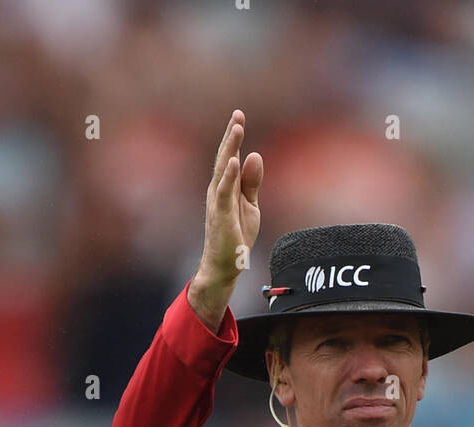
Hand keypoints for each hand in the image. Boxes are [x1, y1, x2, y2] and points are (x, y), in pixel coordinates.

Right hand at [188, 110, 261, 330]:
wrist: (226, 265)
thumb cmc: (236, 235)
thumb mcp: (250, 205)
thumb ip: (252, 182)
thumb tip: (255, 155)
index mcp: (226, 186)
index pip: (229, 156)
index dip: (234, 137)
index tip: (239, 116)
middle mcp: (218, 189)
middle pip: (224, 156)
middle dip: (231, 135)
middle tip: (238, 114)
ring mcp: (218, 201)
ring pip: (223, 168)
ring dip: (230, 147)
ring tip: (237, 127)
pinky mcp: (222, 214)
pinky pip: (225, 191)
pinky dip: (228, 175)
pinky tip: (233, 160)